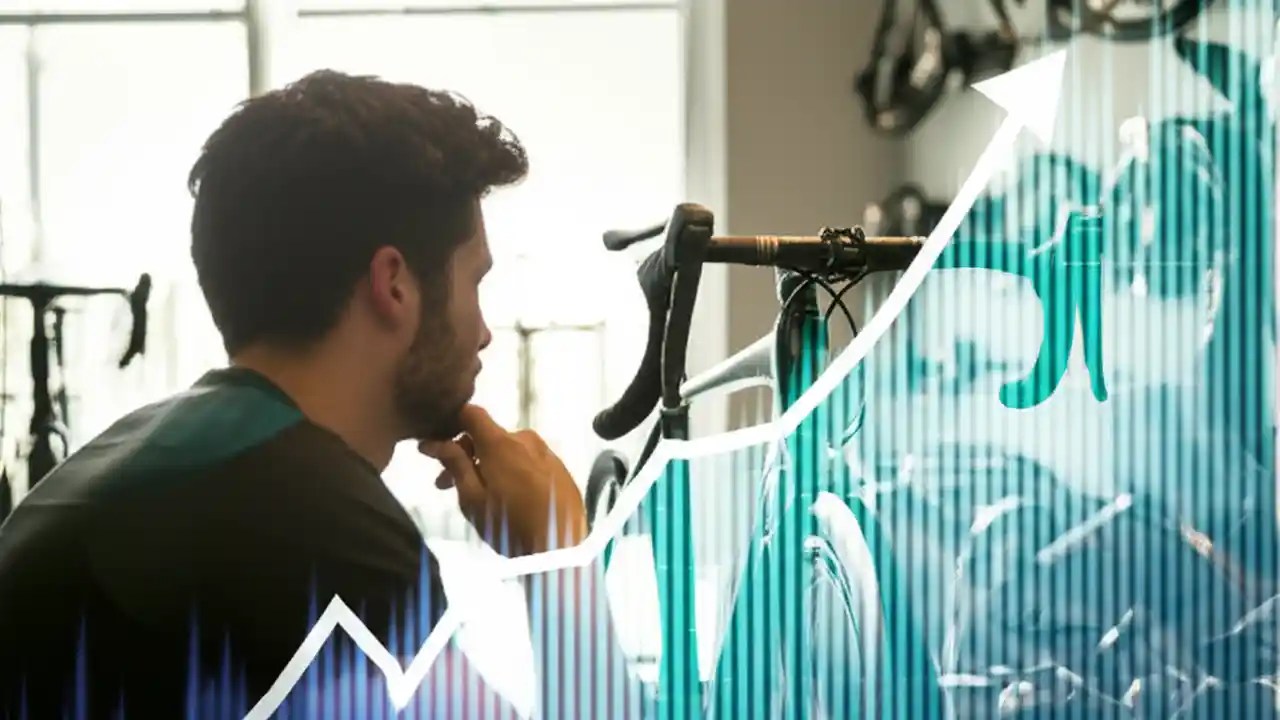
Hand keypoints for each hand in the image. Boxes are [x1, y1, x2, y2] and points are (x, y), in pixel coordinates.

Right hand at [420, 405, 587, 556]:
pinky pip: (525, 459)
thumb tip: (434, 442)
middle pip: (487, 435)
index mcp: (501, 443)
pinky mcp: (558, 467)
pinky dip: (510, 470)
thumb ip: (455, 465)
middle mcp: (525, 439)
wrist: (564, 548)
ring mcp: (545, 452)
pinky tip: (506, 496)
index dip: (450, 423)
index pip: (470, 413)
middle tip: (445, 484)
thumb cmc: (511, 526)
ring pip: (506, 449)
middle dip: (464, 455)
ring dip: (487, 465)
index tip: (436, 444)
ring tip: (477, 495)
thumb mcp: (474, 500)